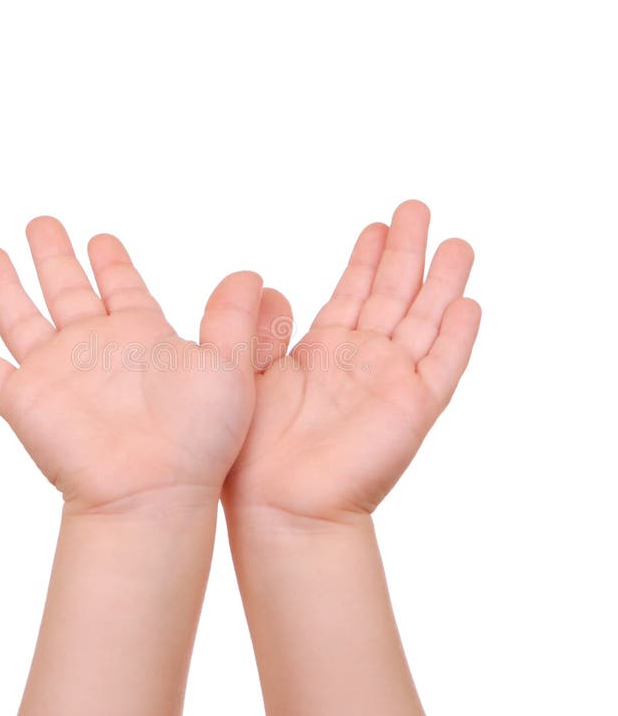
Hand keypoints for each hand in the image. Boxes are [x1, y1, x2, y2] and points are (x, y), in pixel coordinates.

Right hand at [0, 218, 263, 514]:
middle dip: (53, 257)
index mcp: (141, 336)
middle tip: (41, 222)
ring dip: (2, 286)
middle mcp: (94, 348)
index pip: (121, 287)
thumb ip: (235, 318)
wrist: (153, 494)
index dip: (110, 262)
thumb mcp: (228, 366)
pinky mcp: (23, 401)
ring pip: (19, 317)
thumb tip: (252, 274)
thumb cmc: (199, 440)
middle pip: (65, 290)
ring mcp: (56, 373)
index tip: (101, 238)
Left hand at [224, 200, 480, 520]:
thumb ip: (258, 327)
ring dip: (441, 282)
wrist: (278, 506)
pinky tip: (468, 303)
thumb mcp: (247, 371)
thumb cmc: (254, 450)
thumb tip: (264, 283)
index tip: (378, 225)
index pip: (354, 292)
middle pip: (394, 295)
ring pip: (425, 320)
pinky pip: (442, 365)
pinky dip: (457, 336)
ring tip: (456, 242)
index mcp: (325, 351)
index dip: (368, 259)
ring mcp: (392, 382)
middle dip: (406, 252)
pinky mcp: (413, 408)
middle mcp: (363, 360)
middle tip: (416, 208)